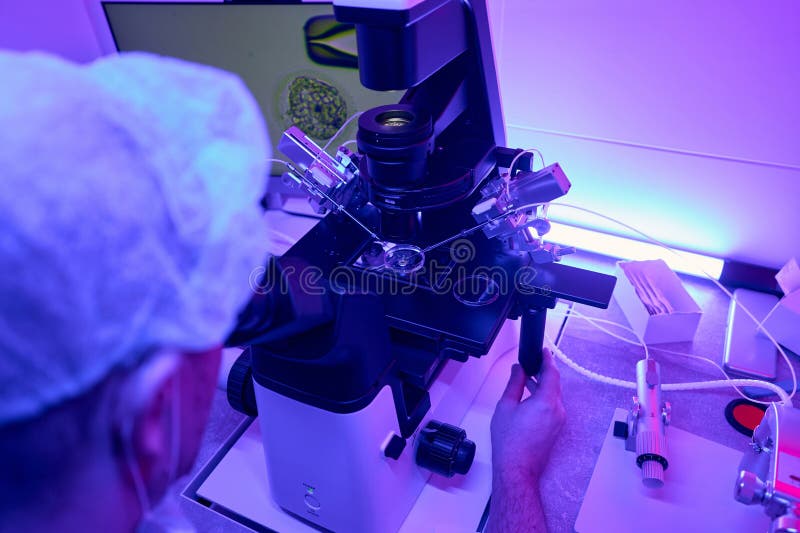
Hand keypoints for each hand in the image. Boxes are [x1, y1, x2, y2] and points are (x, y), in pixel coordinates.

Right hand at [490, 348, 565, 482]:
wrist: (517, 468)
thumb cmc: (510, 441)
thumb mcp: (506, 406)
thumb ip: (514, 384)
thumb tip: (518, 369)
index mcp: (546, 402)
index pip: (551, 373)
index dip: (547, 359)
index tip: (543, 351)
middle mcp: (557, 410)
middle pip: (554, 384)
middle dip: (543, 371)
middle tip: (531, 362)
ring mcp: (559, 420)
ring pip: (553, 395)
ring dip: (542, 385)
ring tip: (527, 378)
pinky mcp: (556, 428)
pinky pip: (553, 406)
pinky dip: (543, 397)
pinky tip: (530, 396)